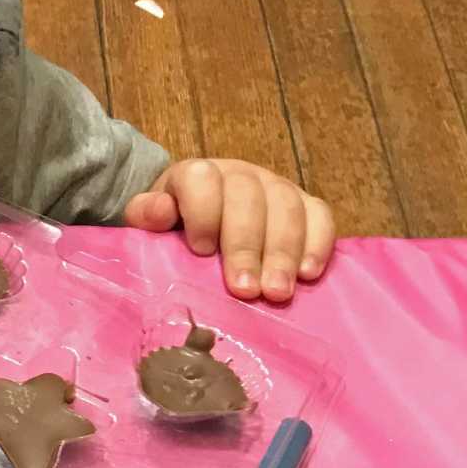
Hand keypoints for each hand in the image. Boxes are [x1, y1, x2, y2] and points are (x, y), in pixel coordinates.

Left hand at [123, 159, 333, 301]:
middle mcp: (239, 175)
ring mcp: (275, 187)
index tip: (201, 251)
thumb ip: (146, 215)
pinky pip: (320, 215)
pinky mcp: (305, 205)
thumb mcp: (149, 221)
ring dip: (283, 252)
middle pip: (249, 197)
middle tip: (244, 289)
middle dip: (246, 245)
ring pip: (287, 206)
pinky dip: (318, 243)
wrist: (201, 221)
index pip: (202, 178)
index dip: (203, 213)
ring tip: (275, 292)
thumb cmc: (175, 227)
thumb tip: (160, 211)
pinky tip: (308, 275)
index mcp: (197, 175)